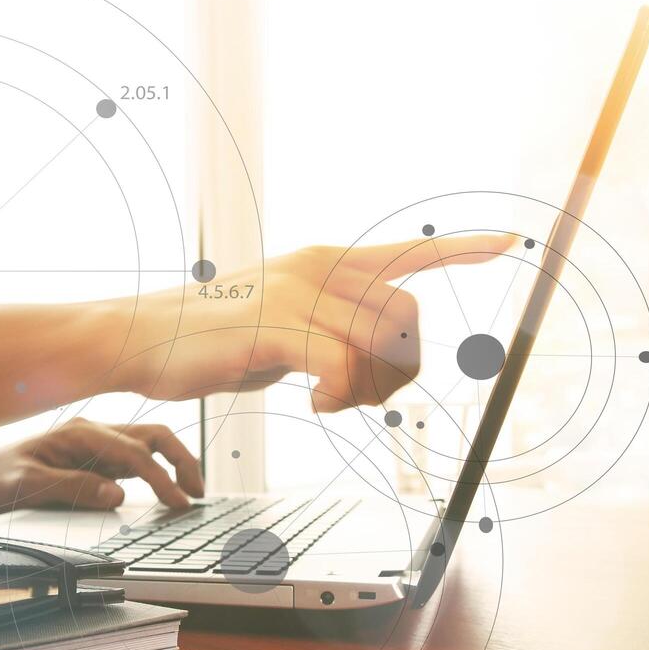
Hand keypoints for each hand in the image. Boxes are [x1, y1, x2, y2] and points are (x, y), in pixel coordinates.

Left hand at [0, 418, 203, 510]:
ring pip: (149, 446)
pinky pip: (136, 463)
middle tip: (197, 493)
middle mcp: (94, 433)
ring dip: (174, 465)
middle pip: (153, 436)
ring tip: (190, 494)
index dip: (161, 478)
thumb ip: (72, 488)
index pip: (134, 453)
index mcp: (80, 433)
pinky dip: (158, 475)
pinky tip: (166, 495)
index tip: (178, 503)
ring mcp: (98, 446)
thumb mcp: (28, 485)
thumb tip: (117, 496)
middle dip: (181, 460)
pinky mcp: (97, 461)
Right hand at [116, 233, 513, 411]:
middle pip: (406, 316)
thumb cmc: (205, 337)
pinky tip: (313, 405)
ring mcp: (299, 294)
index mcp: (320, 262)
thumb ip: (321, 326)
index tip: (508, 244)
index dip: (461, 250)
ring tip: (332, 402)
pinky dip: (341, 397)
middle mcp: (317, 268)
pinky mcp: (278, 328)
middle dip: (403, 369)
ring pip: (383, 343)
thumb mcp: (276, 322)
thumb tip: (356, 356)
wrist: (140, 338)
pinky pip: (345, 368)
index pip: (407, 252)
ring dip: (371, 388)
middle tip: (363, 398)